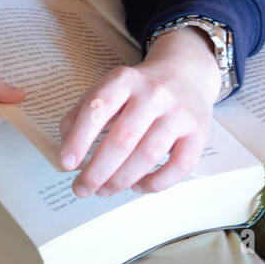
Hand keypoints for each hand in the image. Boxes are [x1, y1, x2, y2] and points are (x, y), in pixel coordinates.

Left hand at [57, 26, 220, 197]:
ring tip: (105, 190)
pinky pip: (178, 167)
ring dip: (121, 180)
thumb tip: (67, 144)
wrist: (188, 73)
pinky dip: (155, 183)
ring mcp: (179, 114)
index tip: (66, 164)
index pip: (97, 109)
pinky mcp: (198, 133)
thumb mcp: (111, 87)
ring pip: (148, 156)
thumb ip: (85, 111)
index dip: (79, 139)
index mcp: (125, 79)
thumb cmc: (141, 88)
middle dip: (97, 171)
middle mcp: (154, 94)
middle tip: (82, 188)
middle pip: (122, 139)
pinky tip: (138, 186)